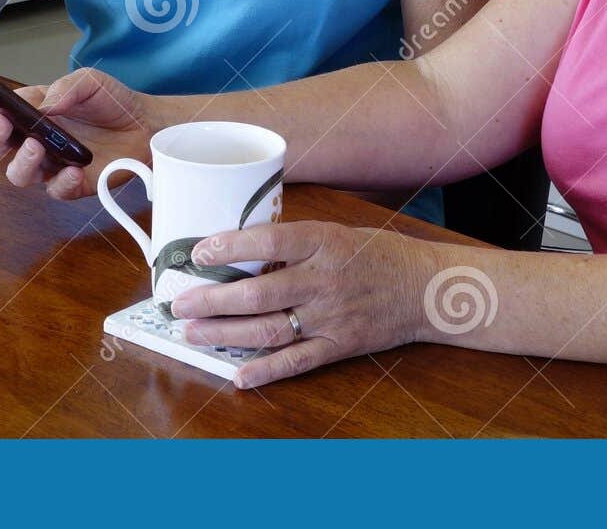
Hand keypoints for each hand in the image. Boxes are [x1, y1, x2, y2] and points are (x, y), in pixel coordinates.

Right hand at [0, 67, 161, 200]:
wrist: (146, 124)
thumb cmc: (112, 101)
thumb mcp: (89, 80)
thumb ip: (64, 87)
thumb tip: (43, 104)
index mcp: (28, 112)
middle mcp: (31, 140)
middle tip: (1, 123)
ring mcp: (49, 164)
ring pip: (17, 174)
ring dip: (20, 161)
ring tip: (36, 146)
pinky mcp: (71, 185)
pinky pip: (55, 190)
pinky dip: (61, 181)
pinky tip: (74, 170)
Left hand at [168, 222, 431, 387]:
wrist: (425, 287)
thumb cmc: (378, 253)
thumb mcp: (337, 231)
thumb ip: (294, 241)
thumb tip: (239, 245)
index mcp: (323, 242)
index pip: (268, 242)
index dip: (229, 247)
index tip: (198, 252)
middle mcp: (324, 280)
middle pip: (259, 293)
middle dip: (212, 300)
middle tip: (180, 304)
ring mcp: (331, 317)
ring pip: (269, 329)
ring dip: (225, 333)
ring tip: (191, 334)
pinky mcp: (339, 346)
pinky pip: (297, 362)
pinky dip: (265, 371)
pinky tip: (238, 375)